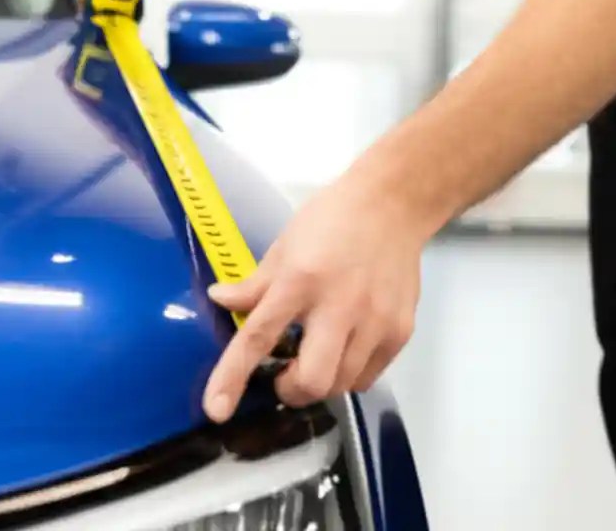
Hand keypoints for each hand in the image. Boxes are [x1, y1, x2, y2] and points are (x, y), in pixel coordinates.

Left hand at [202, 173, 434, 422]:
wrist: (392, 206)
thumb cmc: (333, 221)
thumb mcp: (283, 247)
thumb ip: (254, 285)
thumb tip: (220, 301)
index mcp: (299, 282)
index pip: (258, 338)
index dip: (232, 378)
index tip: (216, 409)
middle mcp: (338, 307)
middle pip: (311, 381)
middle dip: (291, 391)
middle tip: (285, 375)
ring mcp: (374, 322)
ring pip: (341, 386)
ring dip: (320, 382)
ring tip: (316, 355)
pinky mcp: (399, 332)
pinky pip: (368, 377)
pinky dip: (348, 374)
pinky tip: (343, 349)